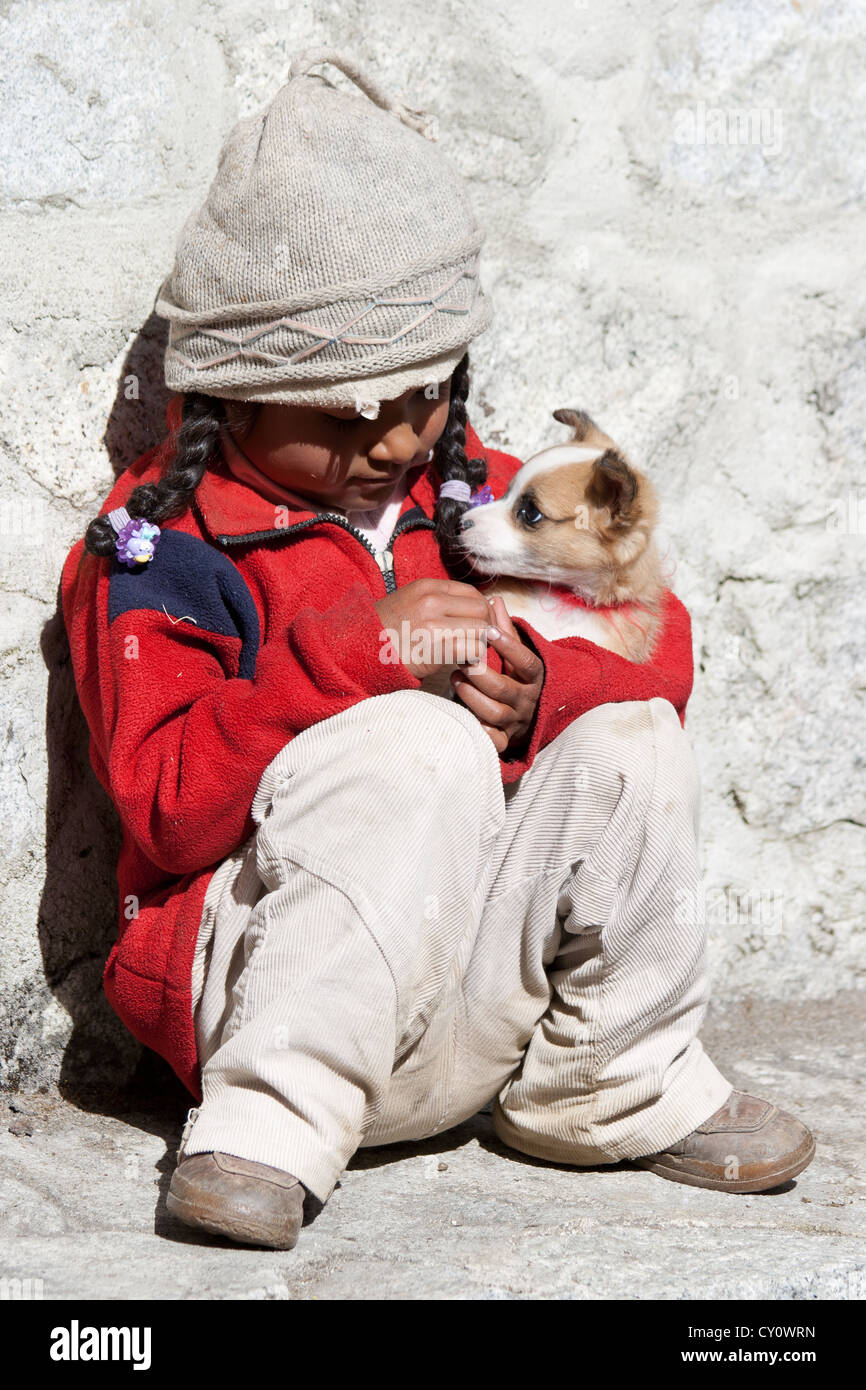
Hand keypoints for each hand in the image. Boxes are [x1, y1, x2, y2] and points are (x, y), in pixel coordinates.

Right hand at [375, 579, 497, 679]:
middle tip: (474, 643)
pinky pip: (472, 649)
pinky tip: (460, 664)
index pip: (472, 593)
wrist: (356, 652)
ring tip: (465, 654)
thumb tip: (475, 608)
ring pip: (481, 630)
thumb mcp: (409, 603)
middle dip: (484, 628)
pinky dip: (472, 659)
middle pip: (481, 609)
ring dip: (479, 645)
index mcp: (426, 586)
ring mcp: (433, 623)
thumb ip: (438, 602)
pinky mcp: (435, 646)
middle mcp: (431, 600)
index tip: (474, 627)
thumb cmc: (383, 632)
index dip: (479, 612)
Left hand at [450, 595, 543, 753]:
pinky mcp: (504, 738)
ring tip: (455, 679)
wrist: (524, 716)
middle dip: (482, 674)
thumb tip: (494, 599)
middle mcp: (527, 700)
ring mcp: (515, 721)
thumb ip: (504, 630)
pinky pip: (493, 739)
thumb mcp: (514, 655)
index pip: (526, 662)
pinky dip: (480, 729)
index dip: (510, 647)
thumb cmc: (513, 677)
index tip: (489, 631)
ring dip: (473, 696)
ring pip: (495, 713)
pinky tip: (463, 714)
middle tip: (462, 660)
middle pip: (505, 689)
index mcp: (533, 677)